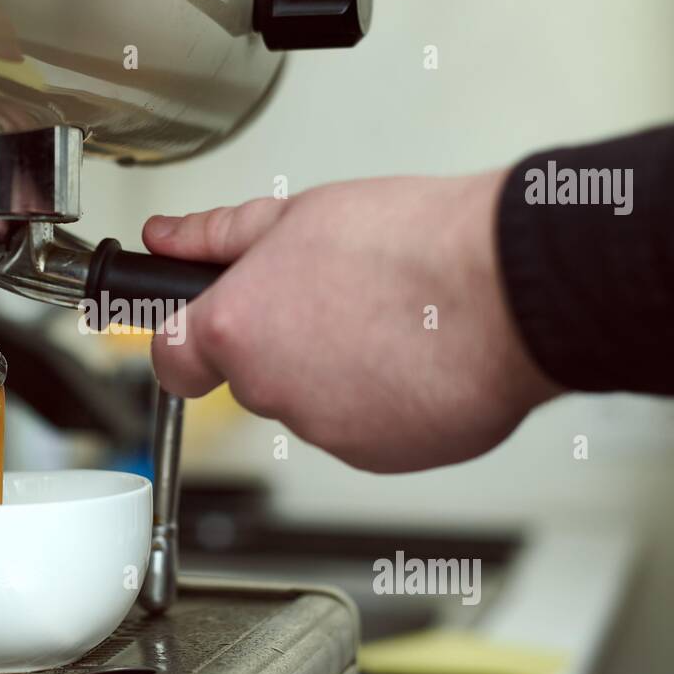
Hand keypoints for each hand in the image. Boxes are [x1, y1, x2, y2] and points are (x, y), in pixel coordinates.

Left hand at [143, 169, 561, 471]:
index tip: (202, 333)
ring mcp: (324, 430)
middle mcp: (271, 390)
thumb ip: (217, 236)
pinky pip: (362, 429)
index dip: (187, 342)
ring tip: (386, 323)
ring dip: (334, 372)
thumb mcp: (298, 215)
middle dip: (282, 343)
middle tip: (334, 300)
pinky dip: (380, 402)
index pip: (172, 358)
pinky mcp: (378, 457)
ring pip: (310, 403)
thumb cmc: (413, 246)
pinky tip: (413, 359)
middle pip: (252, 376)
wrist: (505, 290)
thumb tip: (168, 237)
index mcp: (238, 328)